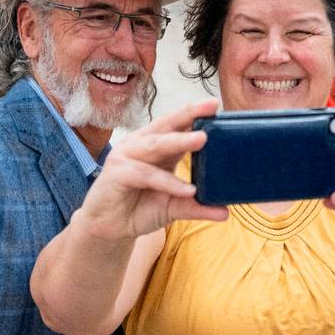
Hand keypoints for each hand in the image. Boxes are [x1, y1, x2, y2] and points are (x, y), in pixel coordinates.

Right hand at [77, 99, 228, 242]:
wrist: (109, 229)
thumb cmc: (139, 209)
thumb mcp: (173, 207)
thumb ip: (196, 206)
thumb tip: (225, 212)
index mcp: (157, 147)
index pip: (177, 126)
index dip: (195, 114)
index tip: (216, 105)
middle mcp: (142, 146)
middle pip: (167, 126)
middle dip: (189, 114)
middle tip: (211, 107)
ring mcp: (127, 156)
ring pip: (156, 145)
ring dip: (179, 141)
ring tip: (202, 139)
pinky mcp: (117, 173)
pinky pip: (146, 174)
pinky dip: (167, 181)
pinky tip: (186, 189)